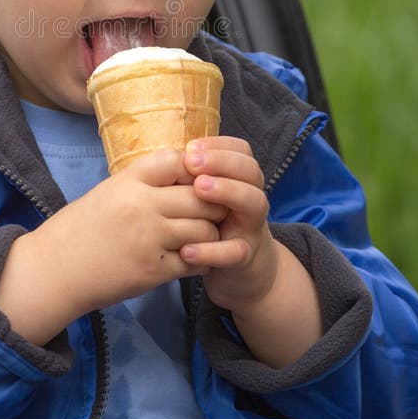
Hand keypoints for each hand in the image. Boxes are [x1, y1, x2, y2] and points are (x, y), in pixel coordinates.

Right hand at [0, 147, 224, 344]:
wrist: (54, 270)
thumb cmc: (80, 229)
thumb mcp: (108, 192)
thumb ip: (143, 182)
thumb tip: (186, 173)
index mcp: (128, 180)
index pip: (177, 159)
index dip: (194, 168)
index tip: (197, 180)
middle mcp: (141, 205)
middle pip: (200, 195)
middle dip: (214, 203)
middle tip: (215, 210)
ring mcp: (149, 239)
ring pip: (205, 229)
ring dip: (211, 234)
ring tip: (204, 237)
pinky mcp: (153, 271)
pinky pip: (196, 261)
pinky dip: (202, 260)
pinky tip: (195, 258)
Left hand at [181, 136, 276, 314]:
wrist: (241, 273)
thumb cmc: (213, 226)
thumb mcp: (205, 198)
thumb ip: (192, 178)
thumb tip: (163, 155)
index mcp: (241, 181)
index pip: (241, 151)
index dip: (219, 145)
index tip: (191, 147)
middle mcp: (251, 199)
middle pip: (251, 172)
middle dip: (222, 162)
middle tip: (193, 163)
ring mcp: (251, 228)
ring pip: (254, 204)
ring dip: (227, 192)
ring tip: (198, 189)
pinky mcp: (245, 260)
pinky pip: (236, 253)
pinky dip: (212, 251)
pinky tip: (187, 249)